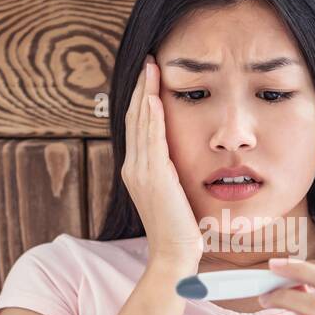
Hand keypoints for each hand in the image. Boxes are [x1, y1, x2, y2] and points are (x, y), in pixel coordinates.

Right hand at [122, 54, 202, 270]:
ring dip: (146, 94)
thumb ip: (172, 171)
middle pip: (135, 118)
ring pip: (141, 124)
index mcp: (138, 169)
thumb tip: (179, 155)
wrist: (173, 254)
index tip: (151, 74)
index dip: (143, 97)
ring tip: (151, 68)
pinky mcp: (153, 178)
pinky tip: (155, 99)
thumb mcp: (174, 192)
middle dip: (142, 87)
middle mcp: (134, 167)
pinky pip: (151, 142)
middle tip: (149, 60)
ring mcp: (140, 172)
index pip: (139, 125)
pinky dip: (152, 119)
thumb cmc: (181, 228)